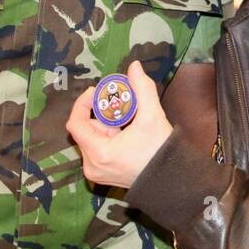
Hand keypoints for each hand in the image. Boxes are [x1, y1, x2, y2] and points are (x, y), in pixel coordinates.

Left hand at [68, 60, 172, 187]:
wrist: (173, 181)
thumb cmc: (160, 152)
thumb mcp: (152, 116)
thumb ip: (142, 88)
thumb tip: (134, 66)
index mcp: (98, 153)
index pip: (75, 123)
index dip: (84, 102)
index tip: (99, 91)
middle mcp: (92, 165)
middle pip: (86, 129)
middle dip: (101, 112)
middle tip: (120, 101)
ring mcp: (97, 172)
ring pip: (93, 138)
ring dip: (106, 123)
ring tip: (127, 117)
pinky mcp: (104, 175)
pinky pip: (99, 148)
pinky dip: (109, 136)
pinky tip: (127, 131)